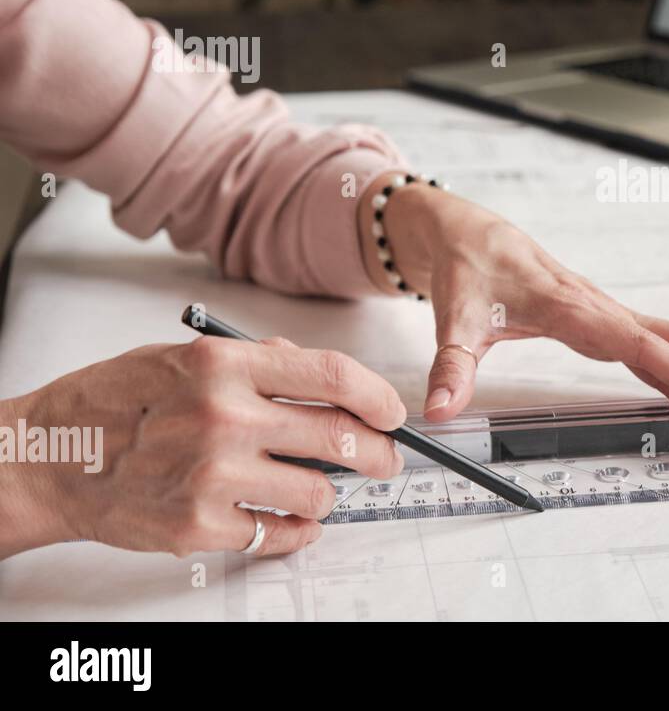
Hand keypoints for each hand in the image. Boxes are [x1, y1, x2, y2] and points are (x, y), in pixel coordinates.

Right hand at [0, 339, 405, 559]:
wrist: (51, 456)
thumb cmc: (119, 402)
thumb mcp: (187, 357)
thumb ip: (261, 362)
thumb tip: (328, 378)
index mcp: (224, 365)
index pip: (332, 375)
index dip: (377, 397)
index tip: (393, 413)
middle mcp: (223, 417)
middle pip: (340, 436)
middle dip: (377, 453)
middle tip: (383, 459)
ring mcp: (211, 475)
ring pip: (319, 491)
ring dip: (328, 494)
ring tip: (313, 488)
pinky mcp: (198, 526)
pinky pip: (280, 533)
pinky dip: (295, 530)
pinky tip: (288, 518)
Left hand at [365, 180, 668, 456]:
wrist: (469, 233)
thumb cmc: (469, 268)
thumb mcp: (452, 316)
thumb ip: (450, 365)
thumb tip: (439, 412)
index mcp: (573, 307)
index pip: (641, 345)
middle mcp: (602, 309)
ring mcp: (610, 315)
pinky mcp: (608, 322)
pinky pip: (662, 346)